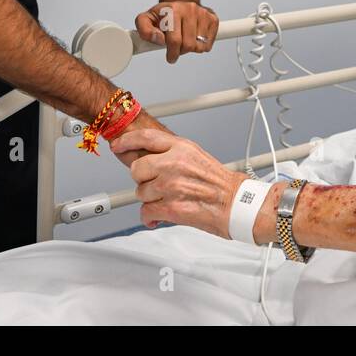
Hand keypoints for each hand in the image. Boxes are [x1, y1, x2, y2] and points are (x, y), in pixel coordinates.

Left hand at [111, 128, 246, 236]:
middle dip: (143, 180)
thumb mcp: (197, 156)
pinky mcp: (171, 207)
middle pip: (137, 169)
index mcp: (181, 147)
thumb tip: (150, 157)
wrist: (237, 204)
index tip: (118, 145)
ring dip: (150, 200)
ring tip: (168, 200)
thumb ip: (172, 153)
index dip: (127, 141)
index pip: (146, 137)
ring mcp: (171, 185)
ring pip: (140, 193)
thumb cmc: (221, 184)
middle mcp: (174, 163)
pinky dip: (151, 218)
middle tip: (155, 185)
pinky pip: (146, 212)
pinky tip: (160, 216)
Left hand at [135, 0, 218, 63]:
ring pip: (200, 46)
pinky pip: (209, 43)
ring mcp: (203, 13)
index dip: (172, 53)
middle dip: (181, 51)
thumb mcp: (146, 19)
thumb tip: (158, 39)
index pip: (175, 41)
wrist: (179, 2)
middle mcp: (189, 9)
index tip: (170, 56)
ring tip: (185, 40)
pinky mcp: (212, 19)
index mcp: (173, 10)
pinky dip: (202, 46)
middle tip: (177, 48)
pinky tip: (195, 38)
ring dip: (191, 48)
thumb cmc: (164, 14)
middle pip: (188, 45)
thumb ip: (144, 30)